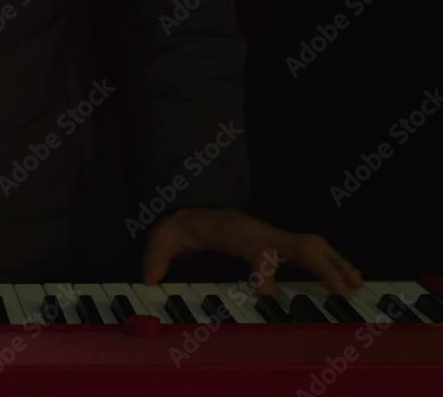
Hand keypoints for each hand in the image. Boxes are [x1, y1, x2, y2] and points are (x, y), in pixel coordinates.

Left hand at [142, 207, 362, 295]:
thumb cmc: (181, 228)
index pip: (256, 252)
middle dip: (322, 265)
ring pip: (312, 244)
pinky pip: (311, 250)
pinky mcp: (275, 241)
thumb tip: (150, 278)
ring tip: (357, 285)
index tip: (267, 294)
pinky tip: (347, 277)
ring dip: (336, 263)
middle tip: (344, 289)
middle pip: (298, 243)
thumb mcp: (162, 239)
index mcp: (233, 233)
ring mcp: (270, 234)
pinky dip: (332, 262)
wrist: (188, 211)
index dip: (263, 272)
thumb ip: (156, 256)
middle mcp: (257, 232)